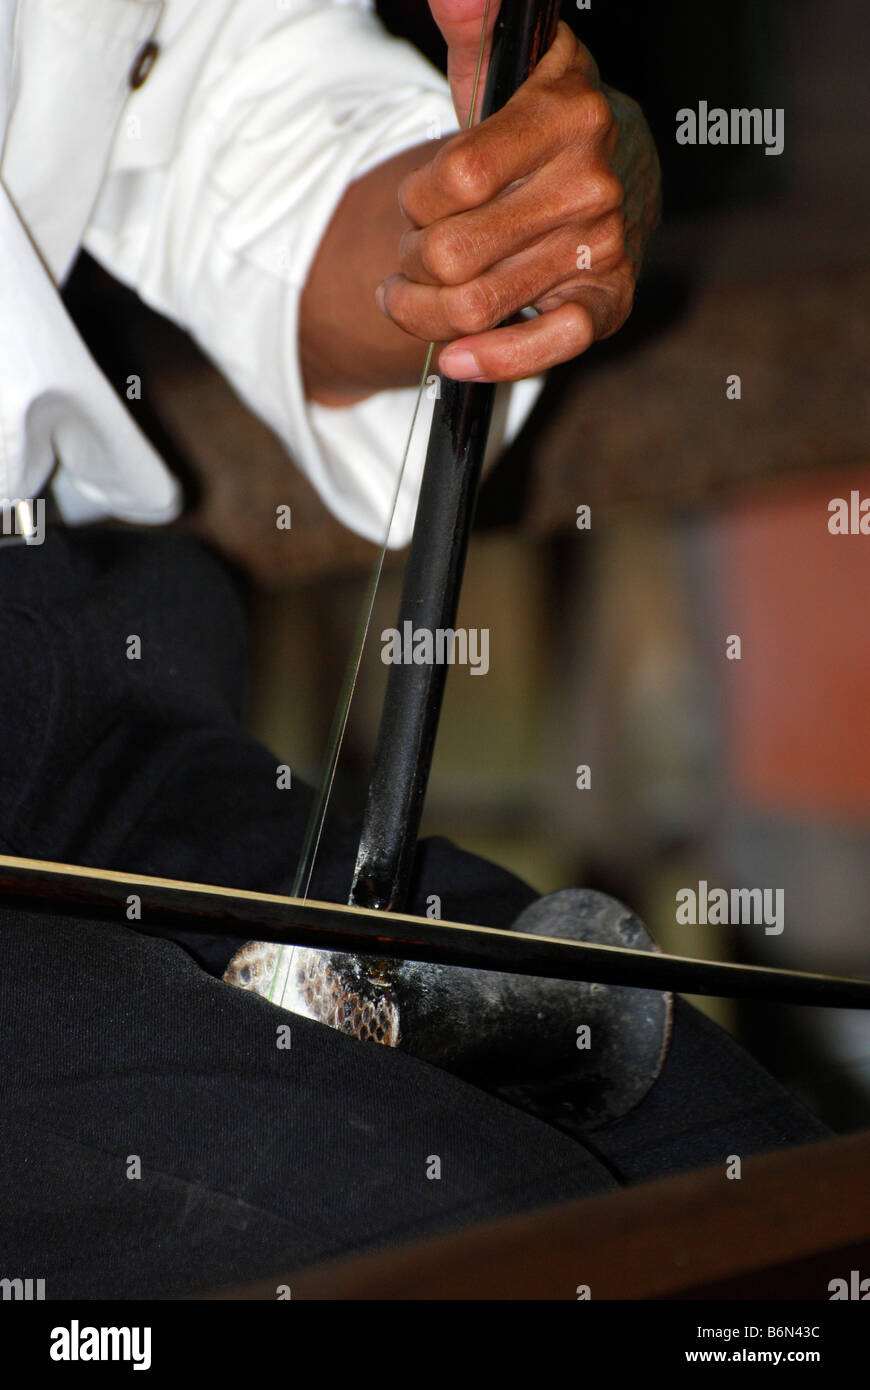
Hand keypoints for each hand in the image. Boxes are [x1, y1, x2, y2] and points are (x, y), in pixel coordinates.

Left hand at [376, 6, 659, 382]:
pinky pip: (550, 345)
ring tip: (414, 296)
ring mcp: (605, 247)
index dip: (416, 199)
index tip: (419, 199)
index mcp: (569, 112)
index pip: (455, 179)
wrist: (611, 170)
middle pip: (455, 252)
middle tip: (412, 253)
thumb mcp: (501, 67)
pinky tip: (457, 358)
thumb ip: (474, 23)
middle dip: (413, 260)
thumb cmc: (535, 124)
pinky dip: (496, 360)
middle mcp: (593, 183)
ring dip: (425, 312)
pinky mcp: (609, 303)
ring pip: (477, 305)